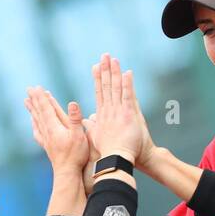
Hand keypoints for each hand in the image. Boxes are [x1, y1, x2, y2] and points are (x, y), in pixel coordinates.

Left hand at [25, 87, 90, 177]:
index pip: (47, 108)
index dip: (42, 97)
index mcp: (55, 127)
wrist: (67, 173)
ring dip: (32, 109)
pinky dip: (34, 124)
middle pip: (39, 112)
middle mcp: (47, 131)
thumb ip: (75, 119)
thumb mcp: (79, 135)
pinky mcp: (47, 145)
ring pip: (37, 120)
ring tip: (26, 101)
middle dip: (35, 99)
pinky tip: (33, 122)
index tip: (36, 87)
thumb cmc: (76, 155)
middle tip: (28, 89)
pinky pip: (37, 131)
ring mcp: (46, 139)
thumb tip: (72, 103)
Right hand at [90, 54, 154, 170]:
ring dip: (114, 72)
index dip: (97, 78)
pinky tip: (126, 73)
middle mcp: (108, 110)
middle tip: (104, 56)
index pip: (99, 92)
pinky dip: (127, 84)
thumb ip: (92, 126)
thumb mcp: (97, 136)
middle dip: (105, 70)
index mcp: (101, 115)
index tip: (96, 66)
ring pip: (115, 88)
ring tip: (113, 59)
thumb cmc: (108, 152)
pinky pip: (127, 96)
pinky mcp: (127, 114)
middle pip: (105, 86)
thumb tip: (86, 120)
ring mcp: (117, 111)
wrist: (117, 159)